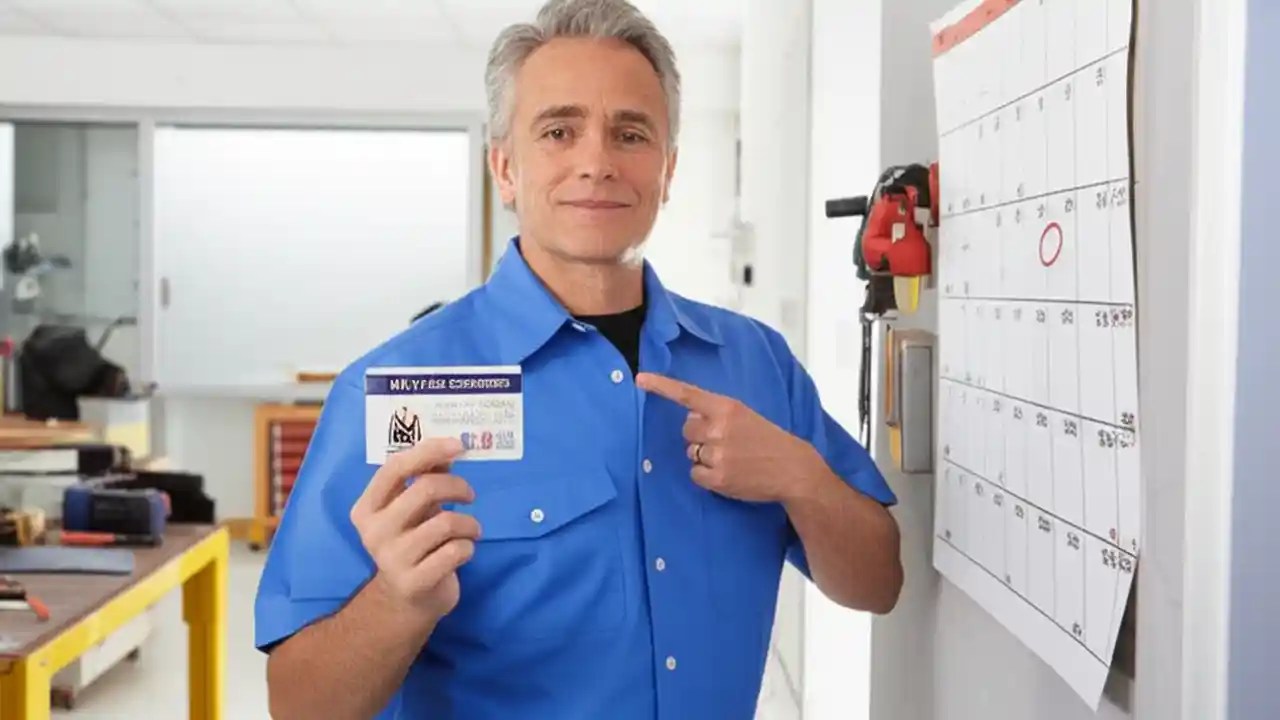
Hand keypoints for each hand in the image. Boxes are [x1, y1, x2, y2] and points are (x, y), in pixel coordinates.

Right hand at [349, 437, 481, 620]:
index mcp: (367, 507)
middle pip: (426, 489)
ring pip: (446, 522)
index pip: (395, 467)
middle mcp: (374, 531)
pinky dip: (468, 547)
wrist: (405, 602)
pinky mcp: (415, 582)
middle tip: (470, 495)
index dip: (429, 450)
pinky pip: (455, 551)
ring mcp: (392, 558)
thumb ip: (425, 478)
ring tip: (471, 530)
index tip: (459, 445)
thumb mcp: (412, 509)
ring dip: (469, 523)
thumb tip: (449, 446)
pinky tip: (464, 551)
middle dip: (458, 487)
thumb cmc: (412, 544)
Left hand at [636, 373, 817, 503]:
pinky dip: (706, 476)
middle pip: (686, 430)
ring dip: (704, 456)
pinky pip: (695, 474)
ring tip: (731, 459)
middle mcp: (718, 429)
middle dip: (699, 436)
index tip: (640, 379)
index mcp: (726, 407)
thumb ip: (716, 413)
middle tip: (724, 442)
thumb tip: (689, 418)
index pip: (688, 394)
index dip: (662, 386)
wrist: (791, 469)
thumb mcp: (743, 416)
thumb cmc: (766, 439)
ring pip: (691, 453)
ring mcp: (717, 454)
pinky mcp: (718, 478)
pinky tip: (727, 473)